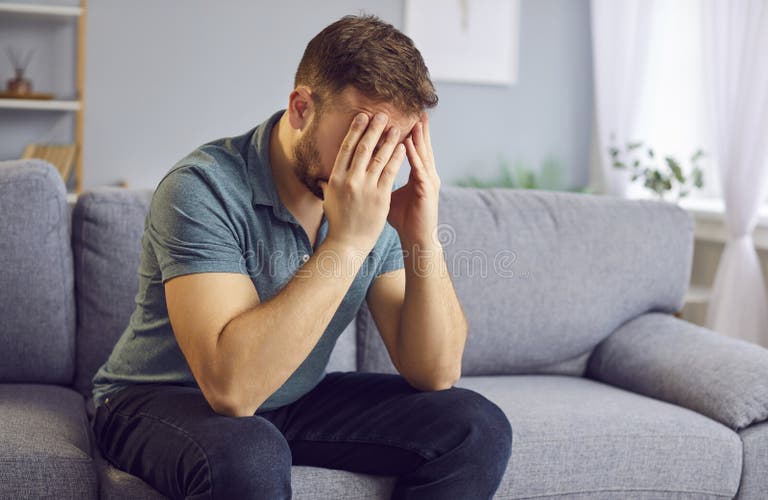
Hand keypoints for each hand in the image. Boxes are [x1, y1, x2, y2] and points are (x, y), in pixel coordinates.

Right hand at [319, 113, 405, 253]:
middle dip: (373, 128)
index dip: (355, 130)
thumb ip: (328, 185)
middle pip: (363, 148)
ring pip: (379, 157)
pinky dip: (397, 157)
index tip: (362, 117)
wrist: (348, 243)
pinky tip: (402, 147)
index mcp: (335, 177)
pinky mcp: (380, 196)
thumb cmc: (339, 222)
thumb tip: (321, 178)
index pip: (346, 148)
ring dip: (388, 139)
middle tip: (381, 114)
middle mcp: (350, 179)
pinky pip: (390, 171)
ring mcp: (366, 187)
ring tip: (395, 127)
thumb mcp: (329, 199)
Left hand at [388, 112, 440, 247]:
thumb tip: (364, 174)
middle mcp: (426, 175)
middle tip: (416, 109)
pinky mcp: (427, 191)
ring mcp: (428, 182)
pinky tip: (409, 145)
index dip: (410, 133)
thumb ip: (381, 181)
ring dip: (419, 138)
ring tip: (416, 120)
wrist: (416, 238)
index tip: (404, 116)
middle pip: (422, 147)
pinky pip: (420, 170)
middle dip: (419, 128)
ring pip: (423, 155)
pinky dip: (415, 157)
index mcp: (418, 174)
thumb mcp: (389, 195)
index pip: (414, 149)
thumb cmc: (403, 219)